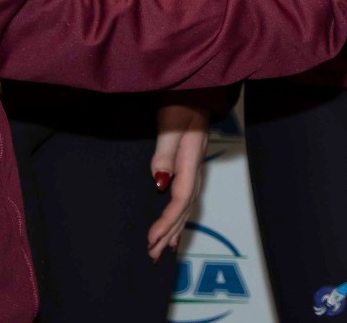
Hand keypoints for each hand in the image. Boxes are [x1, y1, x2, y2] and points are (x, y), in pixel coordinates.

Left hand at [146, 100, 209, 260]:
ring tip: (163, 251)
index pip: (181, 199)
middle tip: (152, 255)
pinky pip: (185, 199)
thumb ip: (165, 152)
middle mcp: (195, 169)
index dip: (167, 221)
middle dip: (170, 233)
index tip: (151, 238)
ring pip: (186, 207)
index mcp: (191, 161)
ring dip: (175, 229)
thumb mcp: (170, 125)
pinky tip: (175, 229)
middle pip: (185, 208)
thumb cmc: (180, 105)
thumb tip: (159, 182)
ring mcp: (194, 169)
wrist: (194, 92)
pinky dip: (179, 218)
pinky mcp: (189, 167)